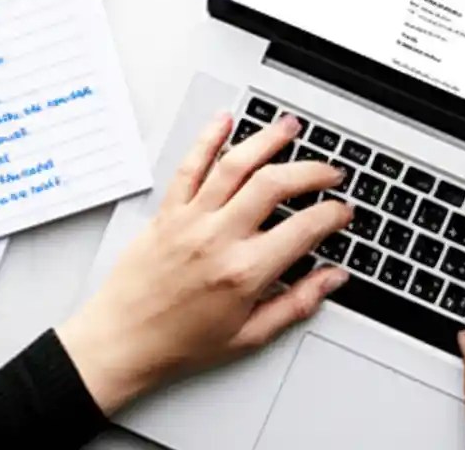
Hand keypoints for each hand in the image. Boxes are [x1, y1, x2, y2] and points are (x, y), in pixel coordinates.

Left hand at [57, 112, 352, 414]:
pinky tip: (224, 121)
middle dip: (312, 171)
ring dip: (267, 140)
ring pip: (235, 165)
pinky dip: (207, 139)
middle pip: (275, 184)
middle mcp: (219, 239)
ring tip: (289, 128)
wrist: (121, 342)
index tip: (342, 212)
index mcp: (244, 272)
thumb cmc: (179, 343)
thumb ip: (296, 303)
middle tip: (330, 171)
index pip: (305, 228)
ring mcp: (191, 221)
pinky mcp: (167, 213)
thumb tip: (331, 280)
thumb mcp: (250, 335)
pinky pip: (189, 167)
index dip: (333, 214)